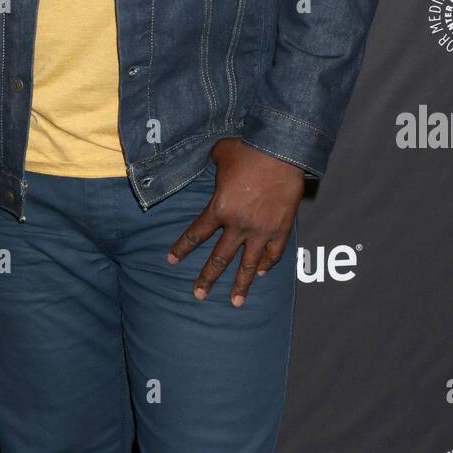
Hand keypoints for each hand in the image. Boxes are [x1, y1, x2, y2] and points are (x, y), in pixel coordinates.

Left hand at [166, 138, 304, 307]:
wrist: (281, 150)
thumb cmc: (248, 149)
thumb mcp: (221, 153)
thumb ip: (212, 163)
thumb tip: (209, 160)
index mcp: (219, 209)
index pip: (195, 234)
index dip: (182, 248)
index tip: (171, 261)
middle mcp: (238, 225)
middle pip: (220, 258)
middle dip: (207, 278)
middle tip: (198, 294)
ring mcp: (261, 230)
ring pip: (249, 264)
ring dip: (241, 284)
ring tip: (235, 303)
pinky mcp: (281, 228)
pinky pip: (274, 252)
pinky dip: (268, 264)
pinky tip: (263, 272)